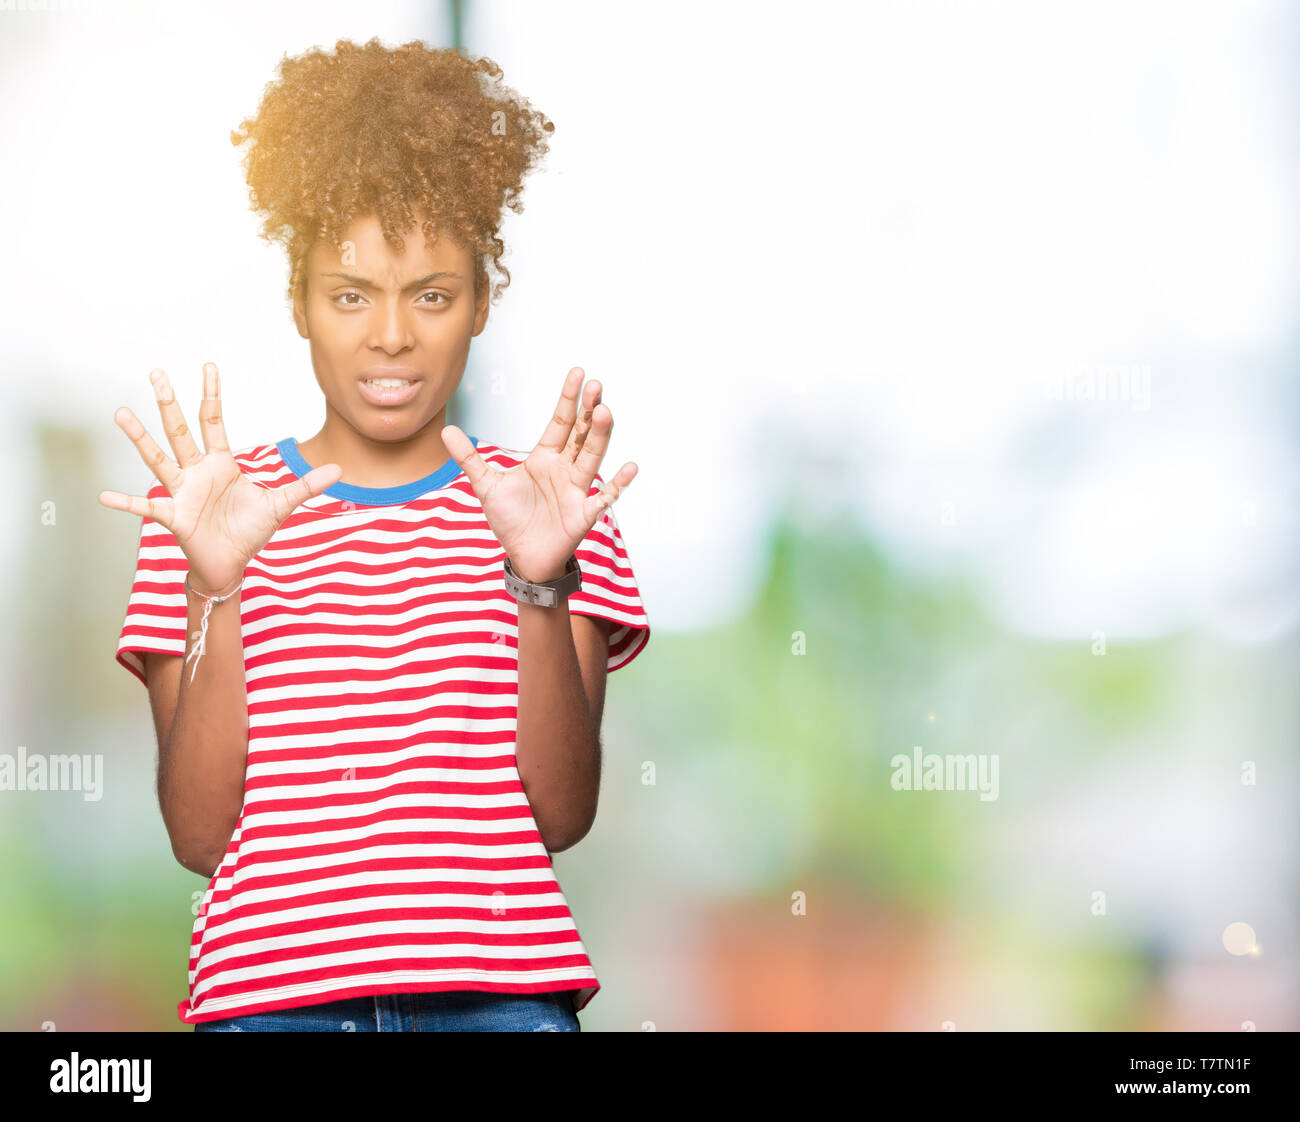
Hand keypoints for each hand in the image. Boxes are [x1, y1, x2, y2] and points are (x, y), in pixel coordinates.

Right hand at [99, 363, 342, 593]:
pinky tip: (105, 495)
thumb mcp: (280, 505)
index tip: (208, 366)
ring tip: (121, 413)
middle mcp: (197, 472)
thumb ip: (305, 485)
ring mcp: (182, 493)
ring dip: (140, 438)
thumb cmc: (248, 531)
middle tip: (156, 372)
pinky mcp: (174, 517)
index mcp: (221, 464)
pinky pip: (146, 509)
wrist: (231, 563)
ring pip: (159, 459)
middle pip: (181, 431)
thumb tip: (337, 469)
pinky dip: (126, 503)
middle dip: (170, 402)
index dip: (212, 394)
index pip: (214, 421)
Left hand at [441, 367, 636, 583]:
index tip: (579, 374)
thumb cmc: (511, 521)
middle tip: (597, 386)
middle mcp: (564, 469)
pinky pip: (604, 496)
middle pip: (580, 434)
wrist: (523, 557)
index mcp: (544, 458)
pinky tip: (630, 467)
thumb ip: (470, 457)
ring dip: (600, 436)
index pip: (560, 422)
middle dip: (588, 410)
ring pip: (591, 457)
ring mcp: (576, 490)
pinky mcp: (583, 513)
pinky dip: (617, 484)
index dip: (568, 399)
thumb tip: (446, 430)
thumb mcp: (487, 485)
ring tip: (606, 413)